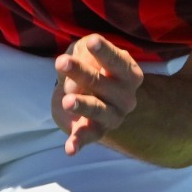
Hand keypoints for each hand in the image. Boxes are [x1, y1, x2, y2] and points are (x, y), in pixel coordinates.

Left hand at [50, 35, 143, 155]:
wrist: (87, 94)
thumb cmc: (89, 67)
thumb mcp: (85, 52)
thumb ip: (83, 52)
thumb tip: (76, 70)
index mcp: (129, 74)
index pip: (118, 61)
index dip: (104, 52)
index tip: (91, 42)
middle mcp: (126, 97)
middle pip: (103, 84)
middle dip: (82, 72)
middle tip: (61, 62)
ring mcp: (113, 116)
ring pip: (98, 110)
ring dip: (83, 105)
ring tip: (67, 101)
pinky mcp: (97, 132)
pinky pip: (88, 137)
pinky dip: (79, 143)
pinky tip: (70, 149)